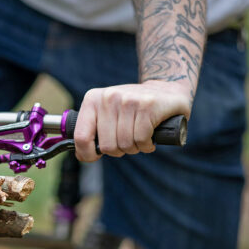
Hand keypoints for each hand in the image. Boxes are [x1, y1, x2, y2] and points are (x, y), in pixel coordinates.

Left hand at [73, 81, 191, 161]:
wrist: (167, 91)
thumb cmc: (132, 109)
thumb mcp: (107, 113)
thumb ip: (92, 130)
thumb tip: (80, 154)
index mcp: (92, 99)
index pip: (81, 136)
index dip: (86, 153)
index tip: (94, 156)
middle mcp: (109, 97)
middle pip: (106, 145)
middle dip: (117, 151)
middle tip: (126, 143)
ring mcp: (128, 100)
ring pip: (124, 144)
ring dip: (134, 148)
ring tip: (139, 139)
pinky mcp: (148, 105)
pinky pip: (141, 139)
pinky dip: (146, 146)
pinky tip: (150, 139)